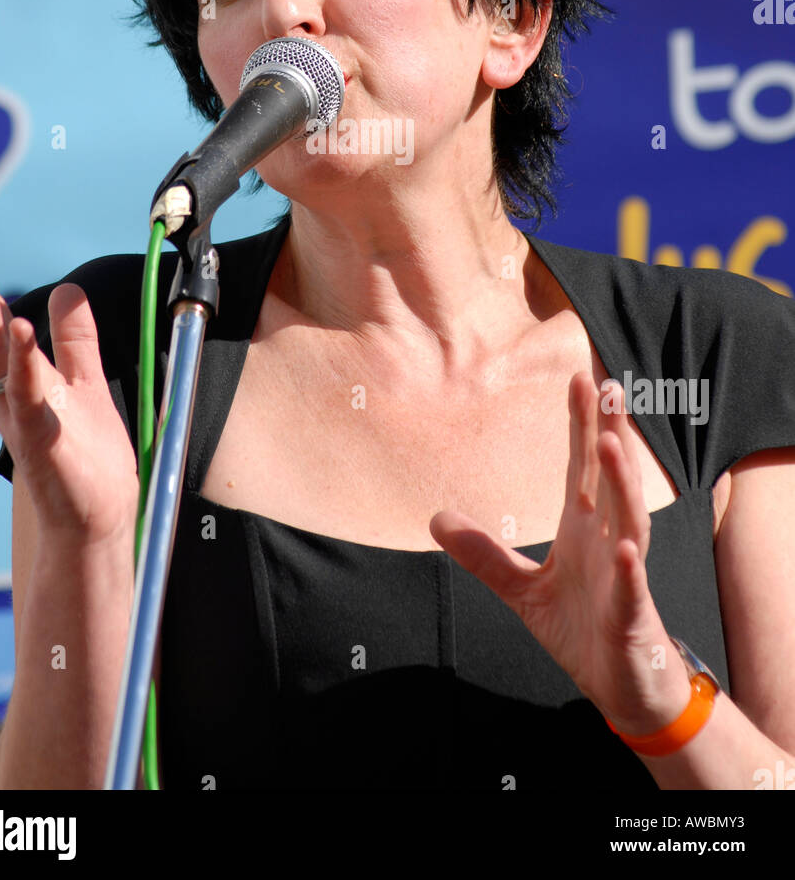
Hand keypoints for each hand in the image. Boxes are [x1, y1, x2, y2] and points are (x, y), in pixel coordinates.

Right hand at [0, 217, 138, 548]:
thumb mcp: (84, 382)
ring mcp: (20, 415)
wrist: (97, 518)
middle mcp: (7, 393)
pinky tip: (22, 327)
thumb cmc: (86, 456)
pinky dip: (23, 362)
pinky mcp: (42, 440)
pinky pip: (28, 395)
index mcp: (13, 377)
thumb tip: (66, 289)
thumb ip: (75, 339)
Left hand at [429, 371, 691, 735]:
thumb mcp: (522, 590)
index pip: (583, 466)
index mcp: (584, 529)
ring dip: (620, 484)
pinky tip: (625, 549)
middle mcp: (609, 541)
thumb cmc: (582, 629)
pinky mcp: (630, 616)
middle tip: (607, 387)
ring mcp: (624, 576)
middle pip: (610, 479)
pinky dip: (629, 569)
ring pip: (628, 520)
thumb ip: (485, 554)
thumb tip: (436, 519)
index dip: (583, 423)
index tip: (580, 378)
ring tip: (611, 446)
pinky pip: (631, 589)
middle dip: (610, 433)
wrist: (620, 688)